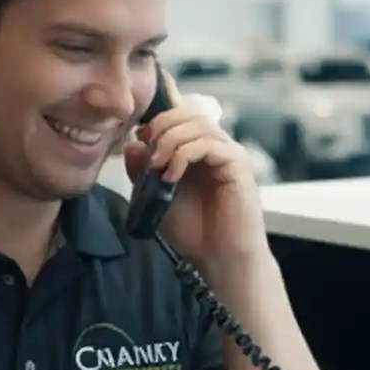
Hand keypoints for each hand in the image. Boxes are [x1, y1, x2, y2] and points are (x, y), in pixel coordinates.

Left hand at [123, 72, 267, 269]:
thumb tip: (132, 144)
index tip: (139, 131)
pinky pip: (209, 143)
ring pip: (197, 122)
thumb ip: (143, 170)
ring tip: (157, 165)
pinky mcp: (237, 165)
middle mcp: (215, 145)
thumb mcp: (155, 197)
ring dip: (170, 139)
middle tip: (147, 151)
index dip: (160, 110)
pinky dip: (184, 154)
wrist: (218, 259)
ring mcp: (228, 153)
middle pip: (187, 111)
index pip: (182, 113)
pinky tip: (172, 176)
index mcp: (196, 148)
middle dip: (160, 125)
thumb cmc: (193, 230)